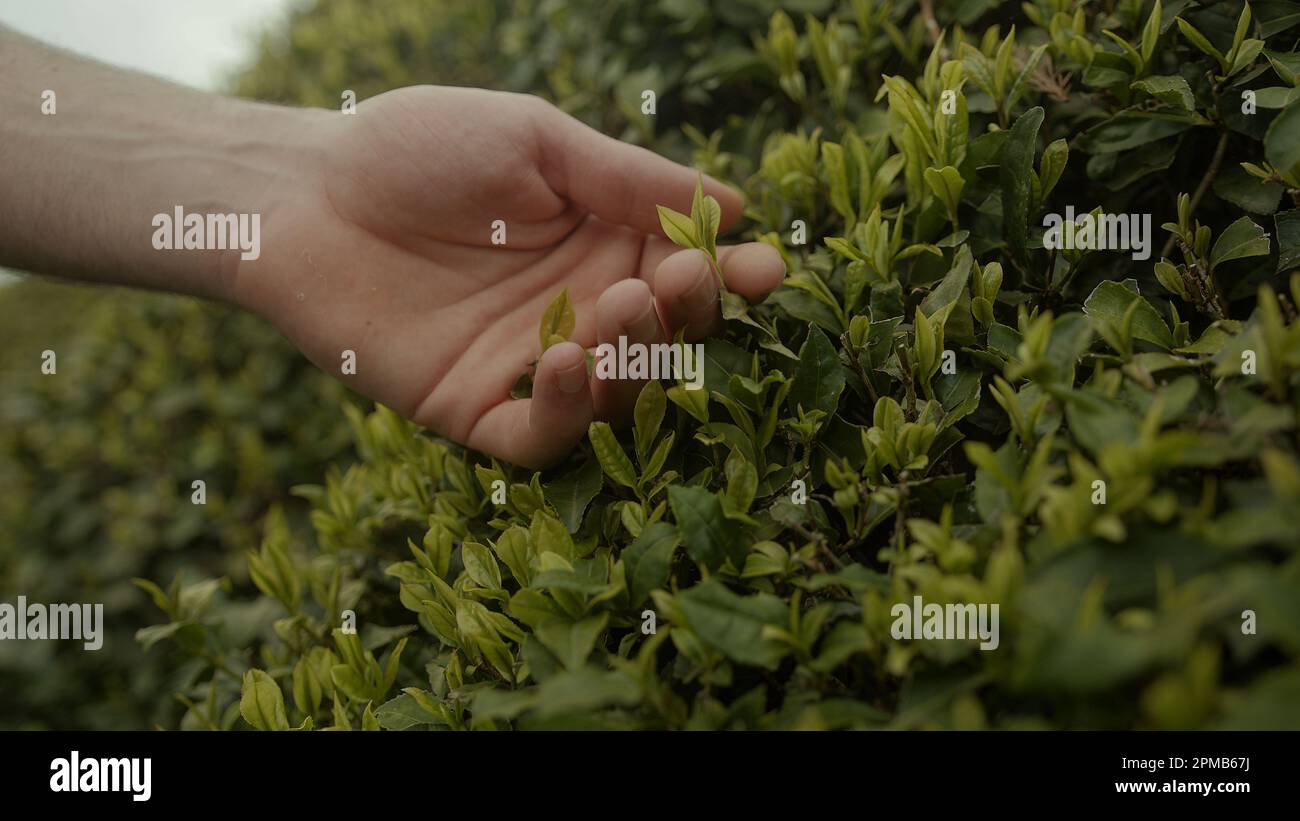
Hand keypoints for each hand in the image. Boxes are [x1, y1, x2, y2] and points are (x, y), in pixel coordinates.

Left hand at [235, 86, 785, 467]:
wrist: (300, 194)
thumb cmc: (416, 148)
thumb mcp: (534, 140)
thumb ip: (627, 179)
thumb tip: (733, 203)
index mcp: (601, 244)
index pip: (685, 274)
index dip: (730, 278)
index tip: (764, 269)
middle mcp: (577, 310)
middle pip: (663, 341)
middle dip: (687, 317)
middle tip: (680, 282)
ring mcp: (529, 366)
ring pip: (616, 398)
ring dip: (636, 362)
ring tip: (620, 309)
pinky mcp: (475, 409)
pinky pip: (540, 438)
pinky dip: (566, 415)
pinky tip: (563, 362)